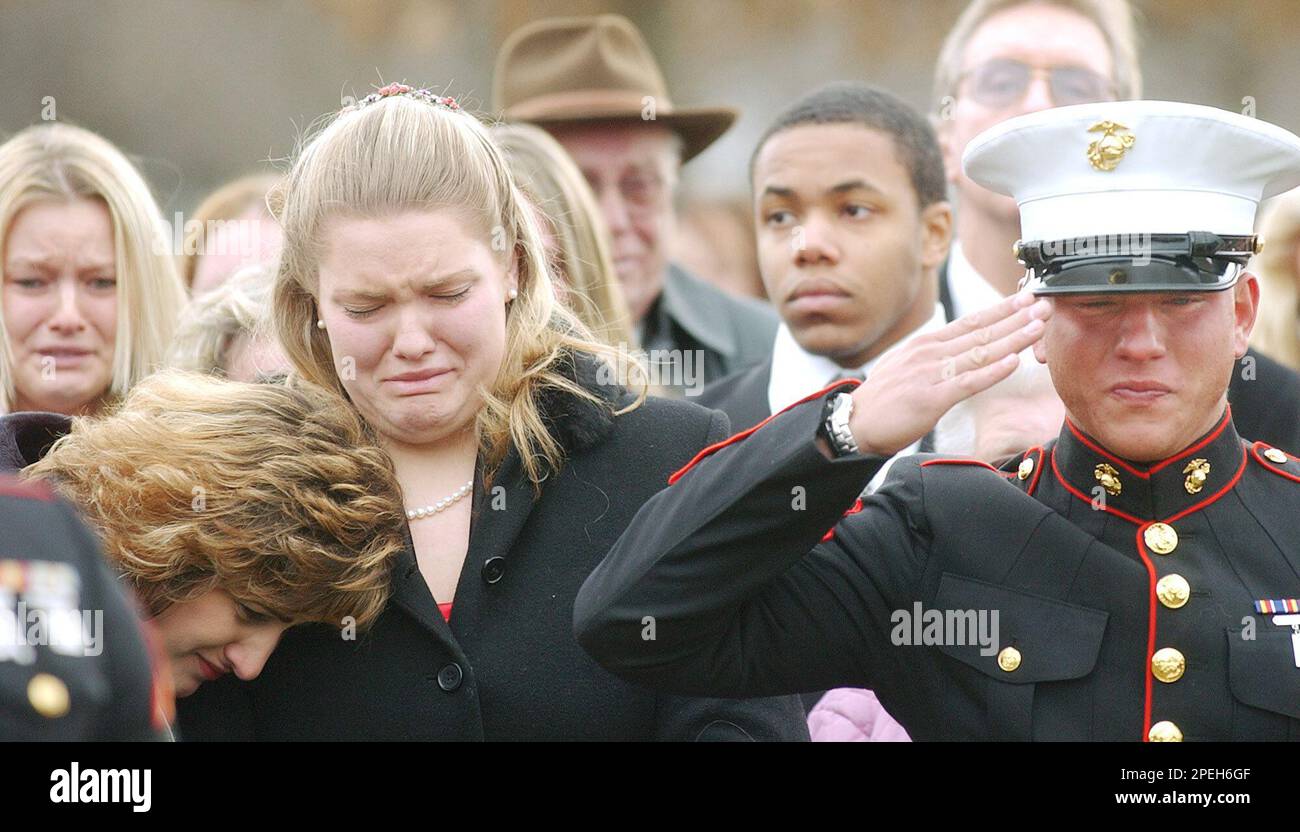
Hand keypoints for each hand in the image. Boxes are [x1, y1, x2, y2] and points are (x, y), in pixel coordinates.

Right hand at [848, 291, 1051, 455]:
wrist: (854, 422)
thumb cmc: (881, 398)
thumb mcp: (905, 364)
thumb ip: (931, 355)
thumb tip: (953, 347)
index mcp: (926, 344)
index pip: (971, 322)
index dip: (1001, 309)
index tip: (1025, 298)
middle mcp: (930, 353)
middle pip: (981, 332)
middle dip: (1016, 317)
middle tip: (1043, 304)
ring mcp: (932, 374)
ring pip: (980, 352)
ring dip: (1013, 337)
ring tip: (1038, 326)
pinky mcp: (932, 398)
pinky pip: (969, 382)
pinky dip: (993, 371)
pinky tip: (1014, 361)